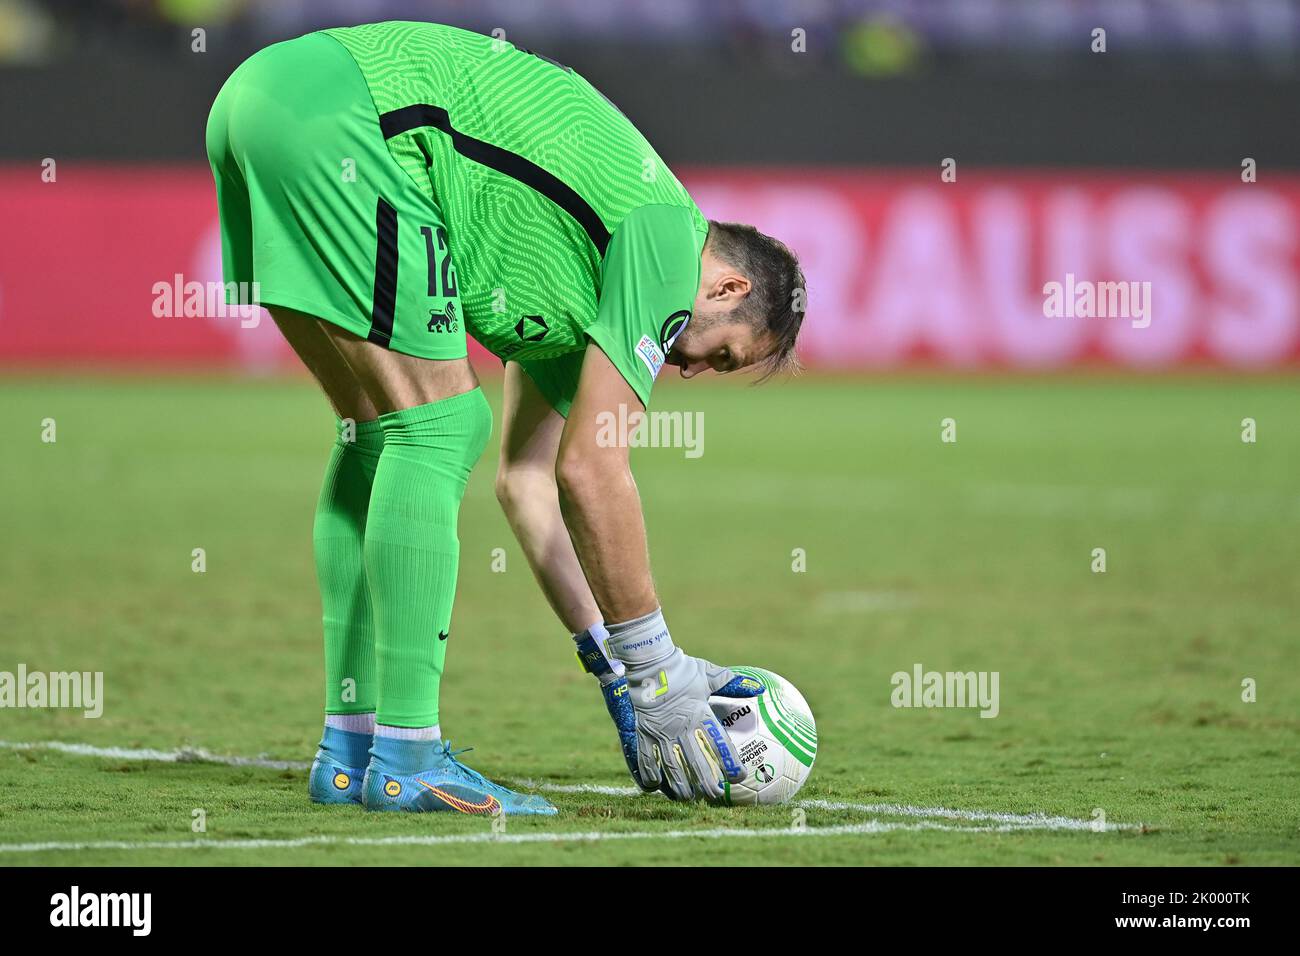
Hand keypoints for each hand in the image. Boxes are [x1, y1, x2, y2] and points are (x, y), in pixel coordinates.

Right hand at [608, 612, 763, 801]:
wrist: (648, 663)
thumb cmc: (681, 669)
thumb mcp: (708, 674)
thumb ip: (731, 683)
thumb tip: (758, 686)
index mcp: (699, 715)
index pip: (719, 743)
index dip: (730, 762)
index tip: (739, 776)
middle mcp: (680, 727)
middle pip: (696, 762)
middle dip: (706, 783)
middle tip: (714, 795)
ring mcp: (660, 733)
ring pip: (671, 767)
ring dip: (680, 785)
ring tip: (686, 797)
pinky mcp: (642, 733)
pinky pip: (644, 760)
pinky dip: (649, 775)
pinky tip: (653, 787)